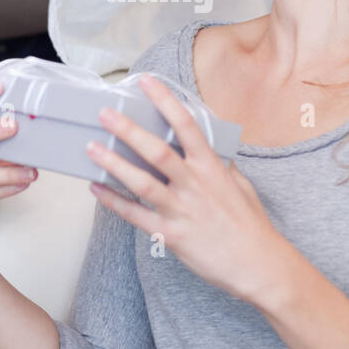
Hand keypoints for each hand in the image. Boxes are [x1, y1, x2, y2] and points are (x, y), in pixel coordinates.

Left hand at [86, 73, 280, 301]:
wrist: (257, 265)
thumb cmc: (250, 226)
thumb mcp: (240, 186)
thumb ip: (221, 166)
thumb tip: (212, 150)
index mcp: (212, 167)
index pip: (186, 126)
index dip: (165, 102)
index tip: (147, 83)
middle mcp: (194, 184)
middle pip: (157, 151)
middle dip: (128, 131)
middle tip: (104, 115)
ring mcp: (181, 209)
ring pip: (141, 182)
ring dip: (113, 164)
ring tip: (91, 149)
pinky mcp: (171, 234)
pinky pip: (136, 216)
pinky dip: (114, 202)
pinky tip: (97, 190)